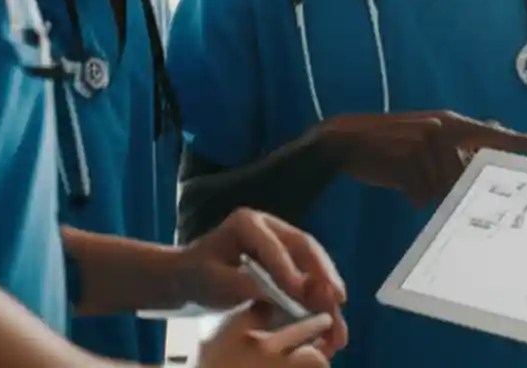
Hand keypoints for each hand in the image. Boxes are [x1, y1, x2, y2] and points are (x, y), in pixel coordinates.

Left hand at [176, 209, 348, 355]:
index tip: (300, 293)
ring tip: (339, 302)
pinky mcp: (284, 256)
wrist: (188, 277)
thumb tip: (266, 291)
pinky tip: (329, 303)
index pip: (273, 246)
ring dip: (327, 280)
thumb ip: (236, 283)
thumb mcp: (209, 279)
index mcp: (248, 222)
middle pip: (303, 246)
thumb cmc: (195, 275)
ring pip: (310, 257)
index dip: (289, 270)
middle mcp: (270, 226)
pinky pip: (307, 269)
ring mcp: (279, 239)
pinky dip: (319, 286)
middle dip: (322, 272)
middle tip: (336, 296)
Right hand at [315, 111, 526, 205]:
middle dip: (455, 187)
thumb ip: (454, 144)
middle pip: (468, 172)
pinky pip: (423, 193)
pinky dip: (415, 196)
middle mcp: (442, 130)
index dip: (520, 141)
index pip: (492, 133)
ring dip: (431, 193)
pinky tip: (402, 186)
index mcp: (450, 122)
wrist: (346, 141)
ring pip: (445, 186)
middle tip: (431, 184)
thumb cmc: (389, 144)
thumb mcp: (425, 136)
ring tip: (412, 181)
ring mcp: (425, 144)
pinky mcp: (407, 160)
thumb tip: (483, 150)